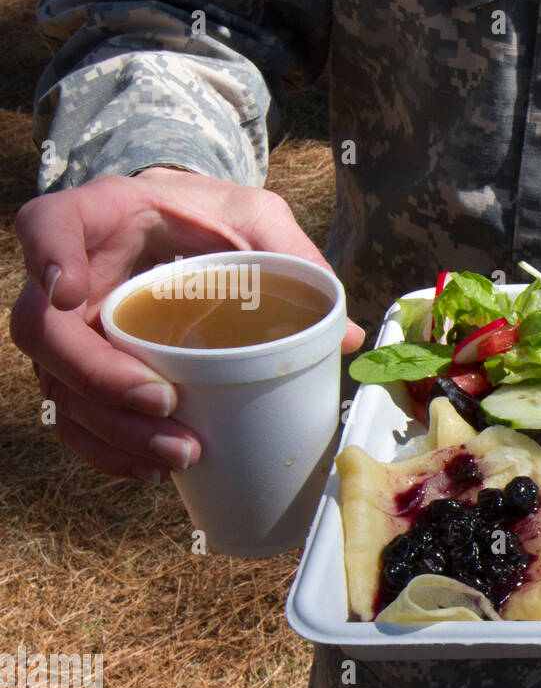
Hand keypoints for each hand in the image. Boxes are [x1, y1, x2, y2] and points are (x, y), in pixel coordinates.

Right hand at [10, 167, 364, 482]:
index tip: (72, 292)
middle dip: (98, 377)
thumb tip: (348, 334)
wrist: (187, 232)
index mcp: (102, 218)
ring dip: (113, 430)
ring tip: (180, 454)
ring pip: (58, 387)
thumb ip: (294, 256)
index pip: (46, 223)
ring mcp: (73, 330)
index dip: (46, 256)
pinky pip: (75, 420)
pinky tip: (154, 469)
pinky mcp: (85, 373)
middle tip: (164, 403)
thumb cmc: (215, 219)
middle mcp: (69, 276)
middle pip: (44, 330)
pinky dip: (109, 451)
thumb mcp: (257, 218)